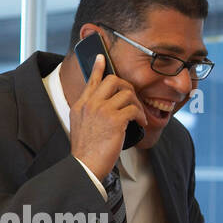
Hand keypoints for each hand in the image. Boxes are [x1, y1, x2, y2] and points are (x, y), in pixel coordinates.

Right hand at [69, 53, 146, 180]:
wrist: (85, 164)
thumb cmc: (87, 150)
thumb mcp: (81, 126)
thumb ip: (90, 113)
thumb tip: (105, 108)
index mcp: (81, 104)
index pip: (92, 80)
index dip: (98, 67)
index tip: (101, 58)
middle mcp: (90, 103)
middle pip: (113, 80)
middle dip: (128, 87)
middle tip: (134, 100)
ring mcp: (102, 110)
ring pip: (127, 93)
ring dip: (137, 104)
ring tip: (139, 117)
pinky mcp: (114, 120)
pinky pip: (133, 109)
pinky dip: (140, 116)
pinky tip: (141, 124)